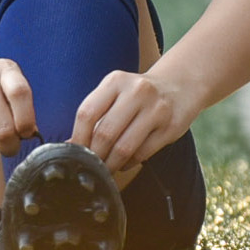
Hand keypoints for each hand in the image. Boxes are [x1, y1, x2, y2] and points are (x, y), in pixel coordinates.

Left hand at [70, 69, 193, 175]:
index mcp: (115, 81)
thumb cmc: (137, 94)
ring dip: (110, 164)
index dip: (78, 137)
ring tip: (104, 168)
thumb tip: (70, 142)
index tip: (73, 152)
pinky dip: (128, 164)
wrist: (178, 86)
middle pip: (105, 133)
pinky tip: (123, 164)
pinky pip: (142, 154)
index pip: (87, 113)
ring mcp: (156, 110)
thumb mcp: (115, 92)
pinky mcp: (170, 128)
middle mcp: (137, 92)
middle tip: (89, 165)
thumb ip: (95, 113)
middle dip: (94, 155)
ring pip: (124, 147)